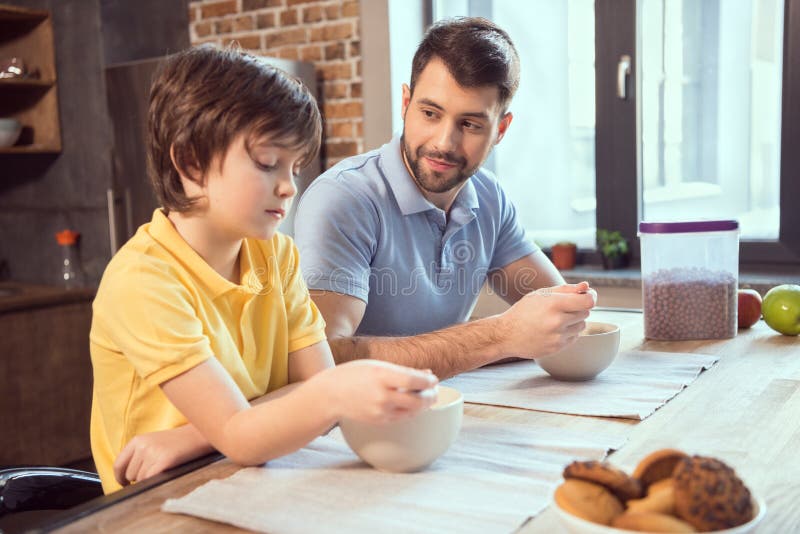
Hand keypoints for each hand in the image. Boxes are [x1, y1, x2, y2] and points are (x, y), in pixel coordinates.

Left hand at [113, 425, 212, 486]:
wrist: (198, 435)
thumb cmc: (178, 442)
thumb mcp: (154, 442)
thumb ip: (139, 455)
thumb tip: (126, 477)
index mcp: (138, 440)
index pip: (118, 464)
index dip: (120, 478)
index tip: (125, 483)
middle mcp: (142, 445)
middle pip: (129, 475)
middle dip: (139, 478)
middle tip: (154, 472)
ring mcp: (153, 453)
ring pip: (140, 479)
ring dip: (149, 479)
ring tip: (163, 469)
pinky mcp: (164, 461)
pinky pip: (150, 479)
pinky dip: (155, 481)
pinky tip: (164, 474)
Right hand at [317, 360, 438, 423]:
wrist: (330, 394)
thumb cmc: (354, 375)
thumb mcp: (377, 366)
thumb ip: (402, 371)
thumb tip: (427, 375)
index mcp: (380, 375)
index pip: (413, 381)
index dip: (427, 381)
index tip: (433, 379)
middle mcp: (381, 395)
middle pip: (417, 401)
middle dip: (430, 396)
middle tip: (434, 390)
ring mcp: (380, 411)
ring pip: (412, 411)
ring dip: (423, 405)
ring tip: (426, 397)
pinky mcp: (379, 421)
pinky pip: (402, 417)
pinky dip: (410, 411)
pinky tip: (411, 403)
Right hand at [497, 281, 595, 357]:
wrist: (507, 335)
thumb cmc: (524, 311)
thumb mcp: (541, 294)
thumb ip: (566, 289)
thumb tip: (587, 287)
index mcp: (553, 304)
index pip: (588, 302)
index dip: (591, 297)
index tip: (588, 296)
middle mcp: (557, 321)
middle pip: (585, 312)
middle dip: (578, 308)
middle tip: (563, 307)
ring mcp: (558, 337)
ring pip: (582, 326)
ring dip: (574, 321)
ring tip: (556, 319)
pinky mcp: (557, 348)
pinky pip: (574, 337)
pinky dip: (568, 332)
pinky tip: (553, 330)